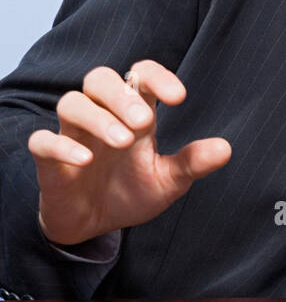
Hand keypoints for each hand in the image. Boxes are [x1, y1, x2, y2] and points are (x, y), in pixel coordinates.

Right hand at [28, 60, 230, 245]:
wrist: (95, 225)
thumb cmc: (130, 192)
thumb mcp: (168, 181)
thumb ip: (192, 163)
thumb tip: (226, 148)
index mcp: (132, 114)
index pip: (139, 76)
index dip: (156, 76)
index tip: (179, 96)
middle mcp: (101, 116)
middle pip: (99, 79)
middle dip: (122, 95)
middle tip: (144, 121)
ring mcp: (72, 135)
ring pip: (71, 102)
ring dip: (98, 117)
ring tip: (123, 141)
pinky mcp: (49, 160)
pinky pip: (43, 141)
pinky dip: (62, 146)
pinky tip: (85, 160)